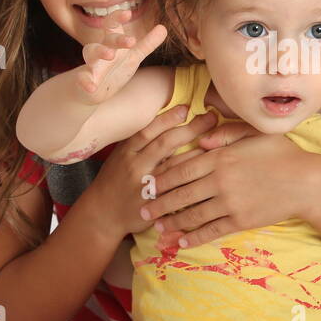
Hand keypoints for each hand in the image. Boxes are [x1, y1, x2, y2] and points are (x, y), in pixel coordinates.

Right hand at [74, 7, 166, 104]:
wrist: (91, 92)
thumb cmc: (113, 70)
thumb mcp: (132, 57)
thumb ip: (147, 44)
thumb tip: (164, 27)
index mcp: (111, 43)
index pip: (112, 24)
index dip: (117, 17)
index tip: (128, 14)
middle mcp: (100, 50)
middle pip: (106, 39)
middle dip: (117, 38)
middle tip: (131, 42)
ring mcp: (91, 64)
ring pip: (91, 53)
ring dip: (100, 51)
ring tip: (110, 54)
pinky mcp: (84, 80)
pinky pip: (82, 79)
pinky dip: (86, 82)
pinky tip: (91, 87)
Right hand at [86, 104, 220, 242]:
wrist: (103, 213)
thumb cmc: (116, 179)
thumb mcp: (121, 156)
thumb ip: (141, 142)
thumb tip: (168, 118)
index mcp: (127, 151)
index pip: (149, 130)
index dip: (168, 118)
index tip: (187, 108)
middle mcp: (135, 166)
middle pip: (165, 144)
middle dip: (190, 129)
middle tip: (211, 117)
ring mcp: (145, 186)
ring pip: (175, 167)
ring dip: (197, 153)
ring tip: (216, 143)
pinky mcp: (154, 204)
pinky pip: (177, 191)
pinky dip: (193, 181)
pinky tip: (208, 173)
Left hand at [140, 120, 316, 249]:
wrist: (307, 182)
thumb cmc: (282, 154)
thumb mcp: (254, 134)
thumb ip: (225, 133)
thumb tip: (200, 140)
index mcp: (220, 157)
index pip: (182, 168)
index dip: (162, 177)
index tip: (148, 183)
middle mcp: (220, 180)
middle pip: (181, 193)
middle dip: (159, 203)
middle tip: (141, 209)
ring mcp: (229, 202)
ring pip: (192, 214)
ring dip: (171, 223)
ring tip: (156, 229)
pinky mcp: (240, 220)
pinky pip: (211, 230)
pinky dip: (194, 237)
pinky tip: (181, 242)